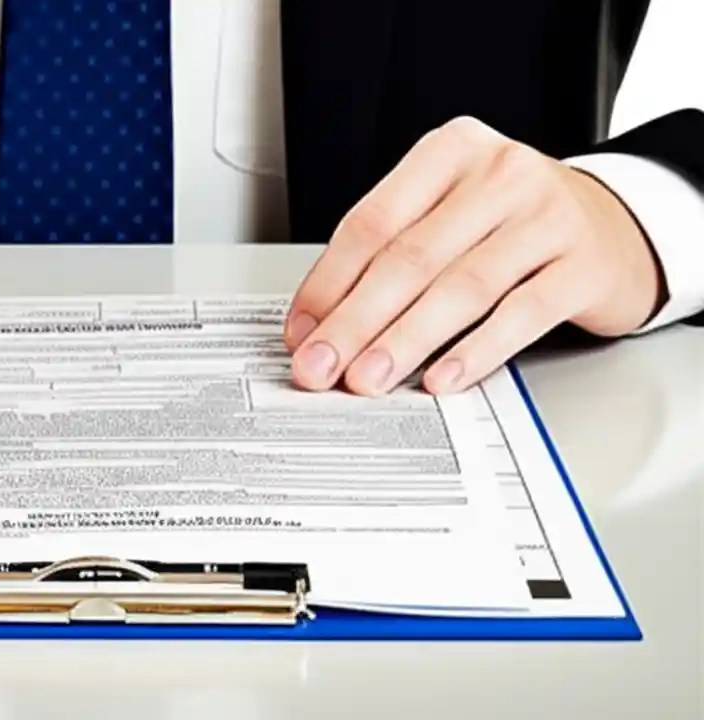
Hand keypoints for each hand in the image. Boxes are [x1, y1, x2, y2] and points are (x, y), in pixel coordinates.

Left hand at [285, 116, 664, 395]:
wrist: (617, 225)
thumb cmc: (512, 224)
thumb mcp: (449, 215)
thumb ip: (389, 256)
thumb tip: (322, 326)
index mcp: (449, 152)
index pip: (372, 222)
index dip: (328, 284)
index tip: (301, 332)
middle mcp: (499, 174)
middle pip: (409, 257)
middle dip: (355, 321)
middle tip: (321, 368)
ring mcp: (546, 217)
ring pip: (460, 287)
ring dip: (406, 340)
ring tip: (369, 378)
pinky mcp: (583, 265)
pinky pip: (520, 314)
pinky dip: (476, 351)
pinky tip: (442, 377)